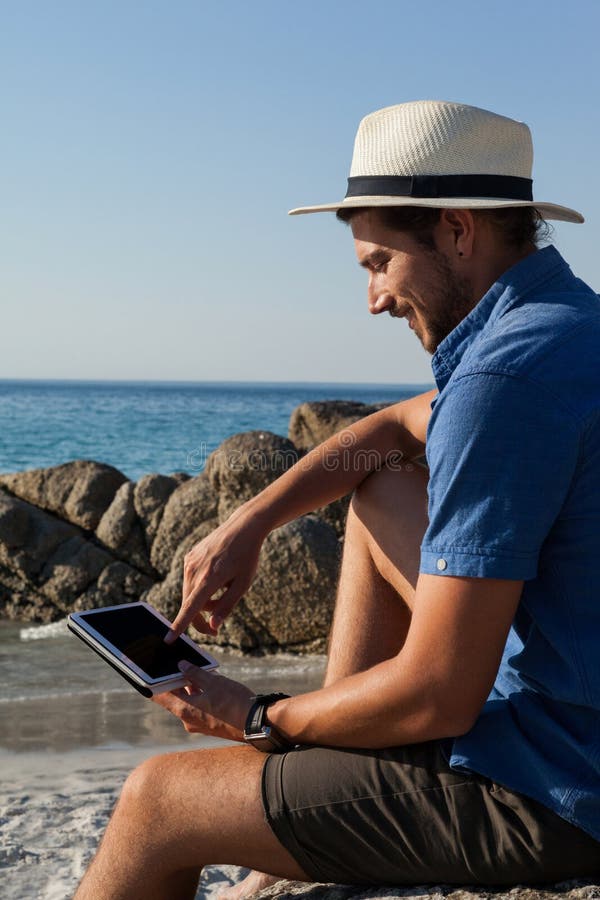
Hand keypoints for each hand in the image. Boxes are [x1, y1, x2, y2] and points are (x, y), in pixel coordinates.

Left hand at [152, 663, 254, 741]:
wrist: (256, 723)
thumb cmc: (234, 702)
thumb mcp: (213, 682)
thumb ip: (194, 673)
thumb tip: (181, 666)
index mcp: (184, 709)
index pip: (159, 696)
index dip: (152, 684)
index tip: (146, 673)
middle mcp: (188, 719)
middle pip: (175, 697)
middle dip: (176, 681)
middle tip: (176, 664)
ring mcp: (199, 724)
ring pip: (189, 701)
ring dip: (190, 687)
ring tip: (196, 671)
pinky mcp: (210, 725)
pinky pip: (199, 707)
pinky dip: (200, 695)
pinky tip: (209, 683)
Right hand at [165, 503, 267, 642]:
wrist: (243, 527)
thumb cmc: (247, 557)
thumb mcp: (243, 584)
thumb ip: (226, 606)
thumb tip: (212, 625)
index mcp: (209, 578)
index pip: (191, 608)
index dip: (179, 626)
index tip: (168, 639)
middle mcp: (195, 570)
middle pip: (190, 605)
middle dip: (202, 618)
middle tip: (217, 628)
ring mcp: (190, 562)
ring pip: (190, 593)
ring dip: (204, 600)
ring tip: (225, 589)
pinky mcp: (189, 557)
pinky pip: (191, 580)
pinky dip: (202, 585)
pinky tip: (218, 574)